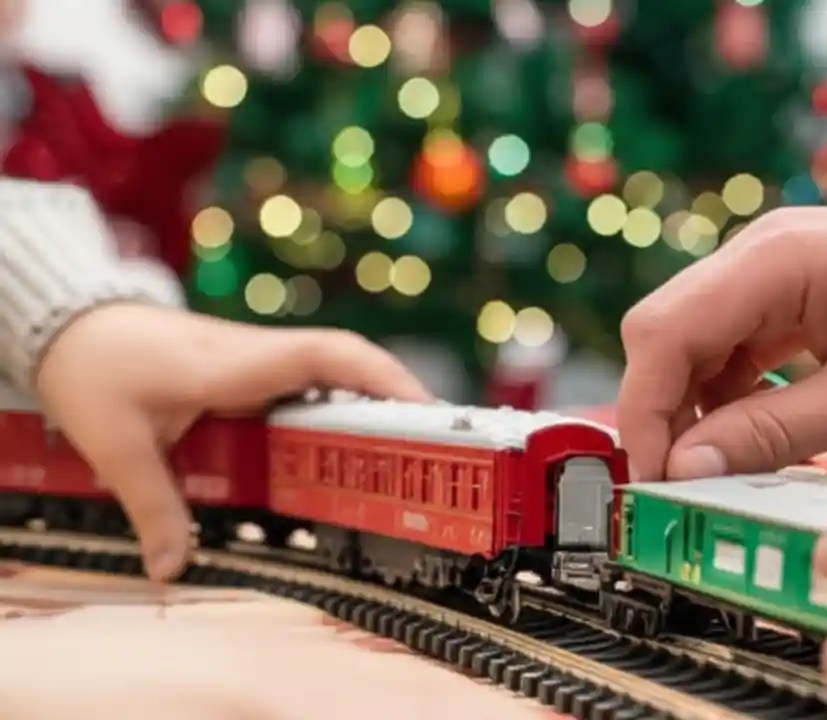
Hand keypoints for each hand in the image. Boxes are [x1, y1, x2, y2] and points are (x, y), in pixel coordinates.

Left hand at [33, 303, 428, 580]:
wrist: (73, 322)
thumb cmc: (94, 368)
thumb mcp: (115, 445)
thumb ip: (152, 507)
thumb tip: (173, 568)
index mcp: (234, 365)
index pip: (325, 357)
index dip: (381, 378)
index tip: (424, 409)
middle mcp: (258, 355)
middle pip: (348, 361)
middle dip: (399, 395)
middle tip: (445, 440)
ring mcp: (259, 358)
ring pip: (336, 367)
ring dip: (377, 398)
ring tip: (416, 444)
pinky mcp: (254, 368)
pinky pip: (313, 379)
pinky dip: (345, 402)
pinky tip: (355, 436)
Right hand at [616, 197, 826, 480]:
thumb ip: (771, 433)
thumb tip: (686, 470)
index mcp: (776, 260)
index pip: (663, 334)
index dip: (645, 414)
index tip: (655, 481)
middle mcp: (762, 252)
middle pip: (666, 334)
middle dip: (664, 414)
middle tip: (683, 485)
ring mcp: (775, 268)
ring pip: (695, 344)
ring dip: (700, 409)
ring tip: (731, 469)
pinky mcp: (793, 291)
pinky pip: (736, 346)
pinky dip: (735, 396)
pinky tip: (762, 436)